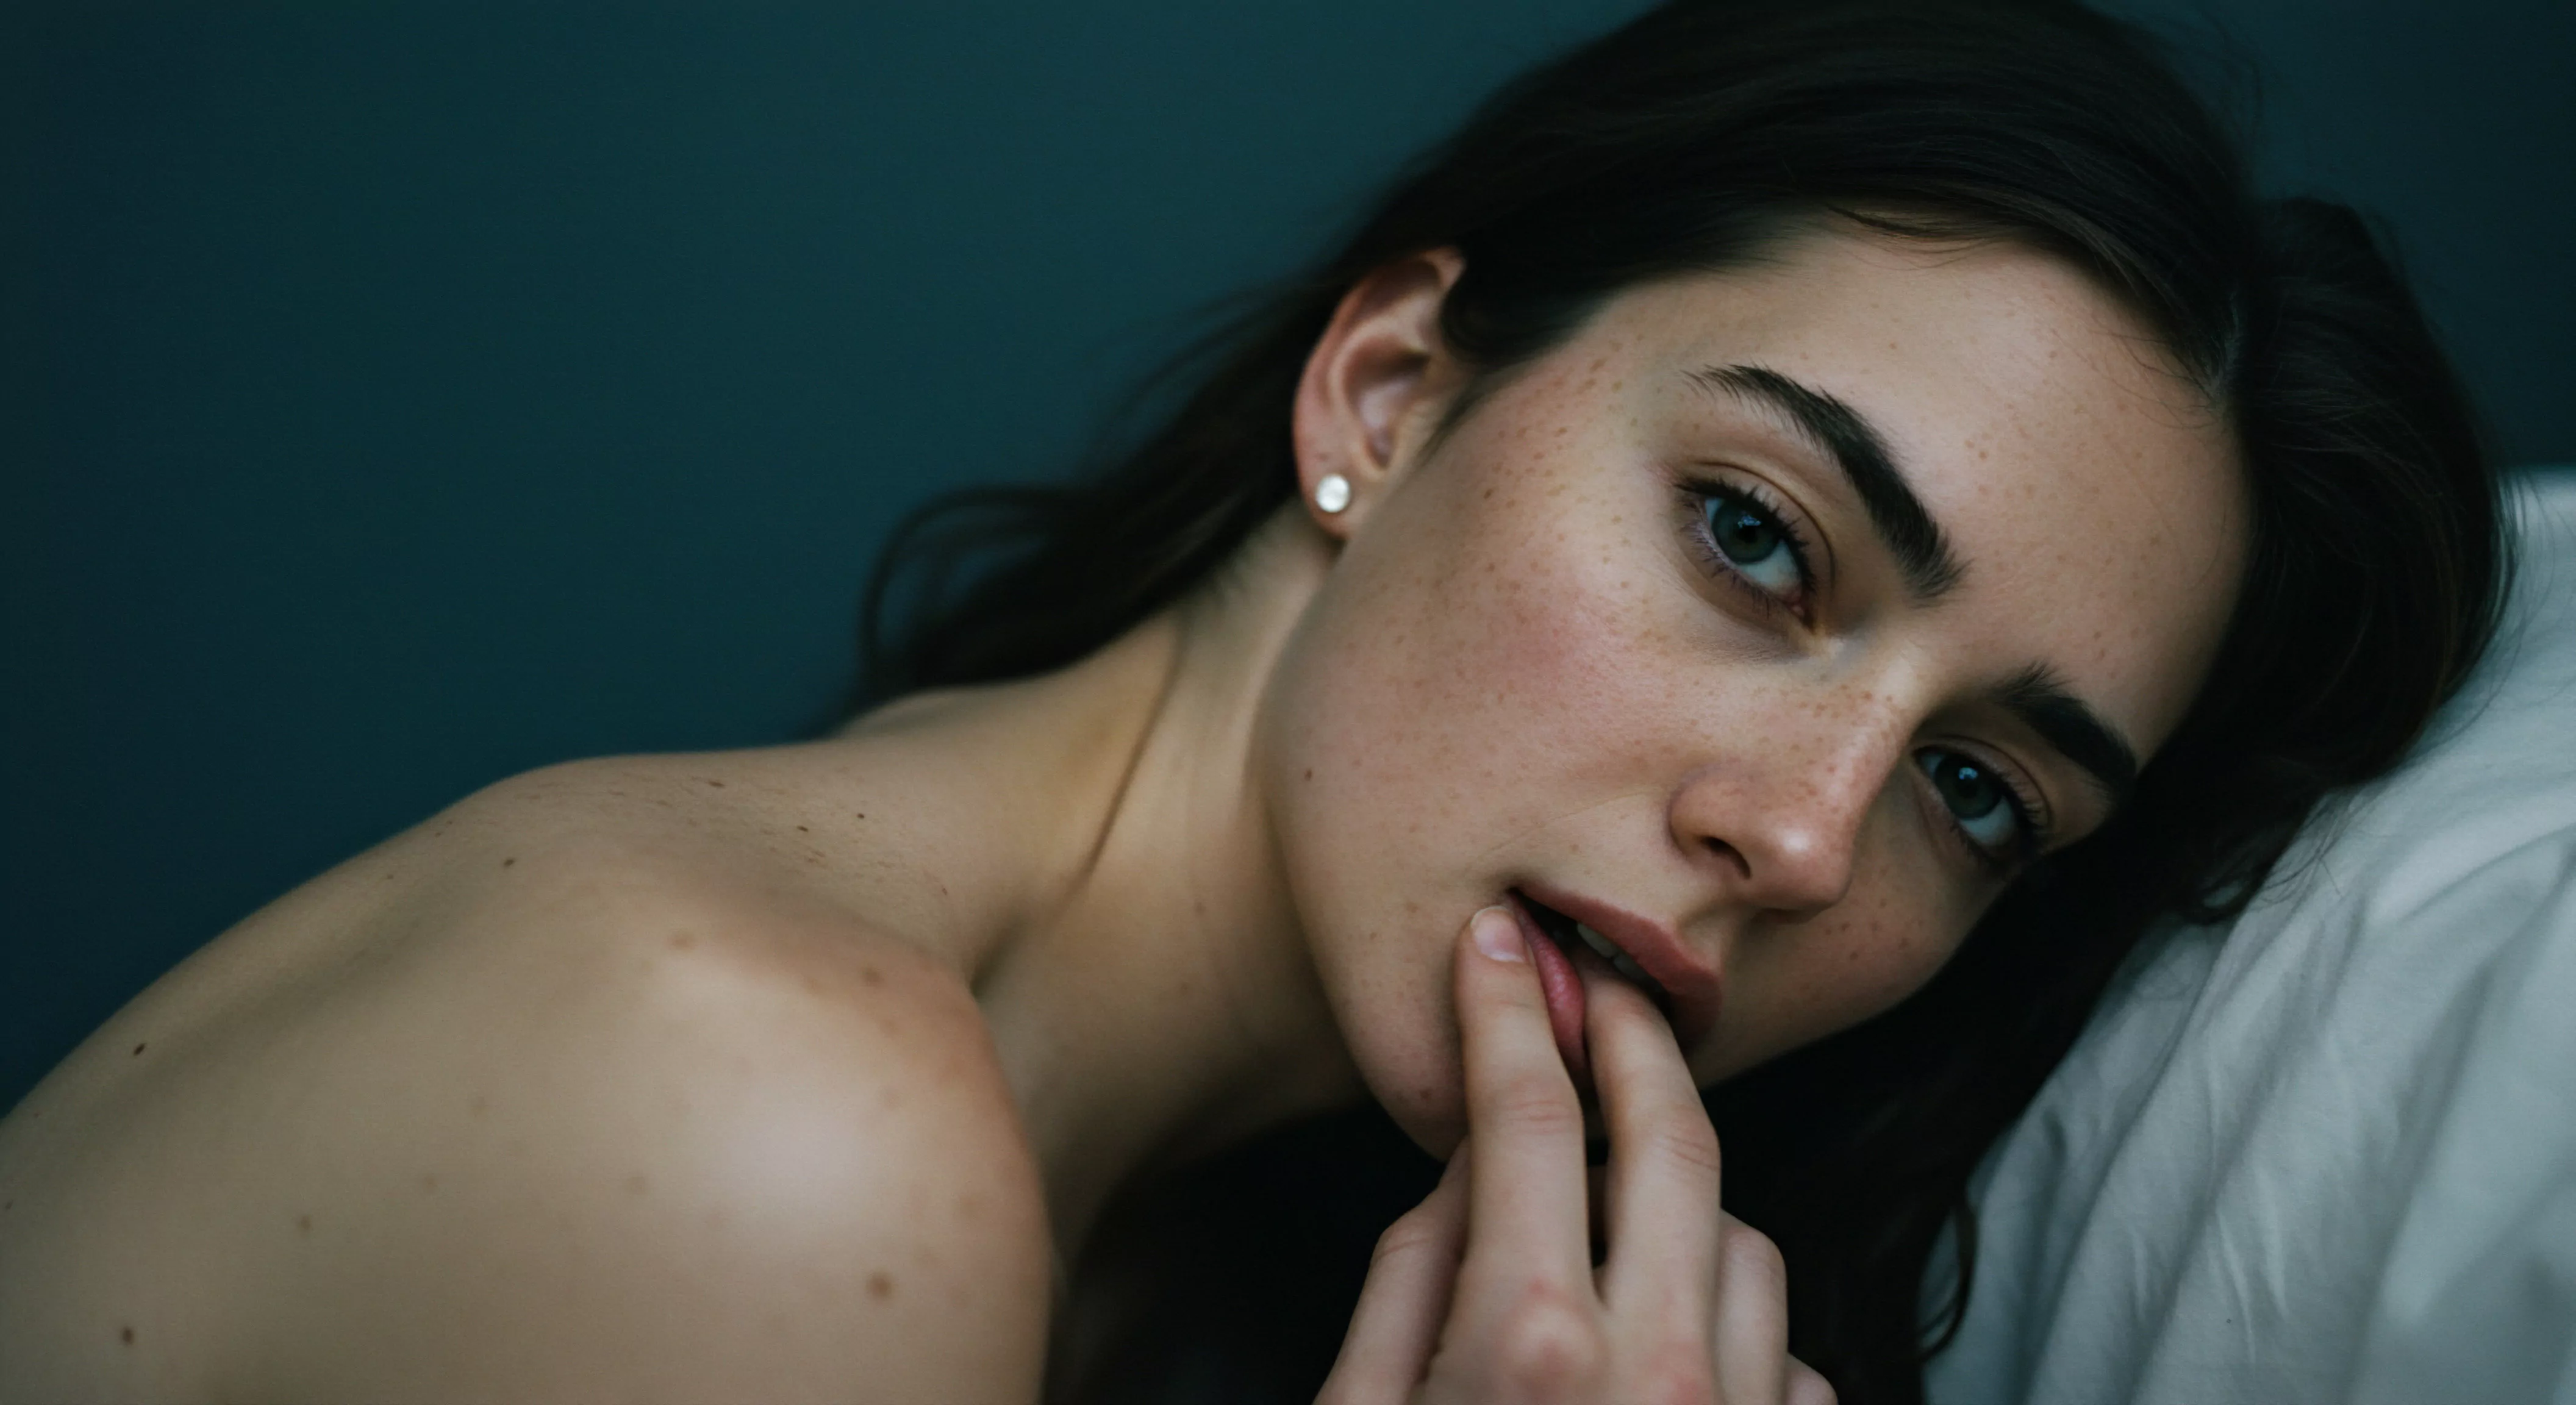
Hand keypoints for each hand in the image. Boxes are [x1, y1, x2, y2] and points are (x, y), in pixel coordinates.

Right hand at [1318, 907, 1834, 1404]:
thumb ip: (1414, 1273)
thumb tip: (1471, 1167)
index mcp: (1529, 1342)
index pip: (1529, 1119)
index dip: (1505, 1013)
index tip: (1497, 944)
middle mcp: (1655, 1371)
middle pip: (1674, 1140)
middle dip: (1632, 1036)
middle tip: (1597, 985)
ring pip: (1745, 1241)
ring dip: (1682, 1213)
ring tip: (1613, 1228)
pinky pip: (1786, 1355)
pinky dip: (1729, 1332)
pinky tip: (1671, 1348)